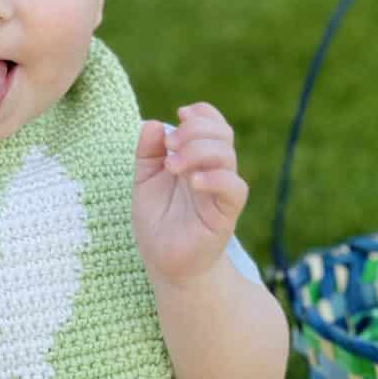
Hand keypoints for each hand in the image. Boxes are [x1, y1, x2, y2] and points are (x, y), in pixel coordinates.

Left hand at [132, 103, 248, 285]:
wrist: (164, 264)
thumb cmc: (157, 224)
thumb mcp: (143, 182)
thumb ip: (147, 153)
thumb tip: (153, 124)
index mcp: (198, 161)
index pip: (214, 124)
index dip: (203, 113)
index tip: (180, 115)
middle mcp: (213, 173)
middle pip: (223, 134)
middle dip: (195, 130)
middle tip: (170, 146)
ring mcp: (221, 193)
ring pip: (227, 156)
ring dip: (198, 150)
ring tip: (173, 166)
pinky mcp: (225, 215)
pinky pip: (234, 188)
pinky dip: (215, 178)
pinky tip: (192, 182)